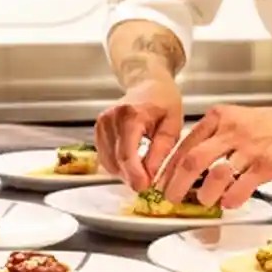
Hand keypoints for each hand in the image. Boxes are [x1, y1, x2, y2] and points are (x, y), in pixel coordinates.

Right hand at [94, 76, 183, 190]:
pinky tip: (132, 163)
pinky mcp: (98, 129)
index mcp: (131, 115)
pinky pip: (105, 157)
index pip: (127, 153)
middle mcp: (111, 119)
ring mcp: (101, 124)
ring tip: (143, 170)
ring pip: (109, 161)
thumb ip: (161, 150)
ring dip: (125, 172)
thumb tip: (151, 176)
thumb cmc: (164, 101)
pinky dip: (118, 166)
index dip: (134, 174)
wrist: (147, 83)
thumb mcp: (173, 124)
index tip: (145, 188)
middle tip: (148, 184)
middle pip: (117, 160)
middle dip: (132, 177)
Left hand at [157, 103, 271, 209]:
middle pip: (192, 160)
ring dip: (205, 194)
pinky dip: (230, 199)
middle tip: (171, 197)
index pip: (185, 144)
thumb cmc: (271, 126)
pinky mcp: (265, 165)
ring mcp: (249, 148)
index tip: (162, 181)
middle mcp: (231, 131)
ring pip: (215, 175)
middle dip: (177, 184)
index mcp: (220, 118)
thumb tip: (187, 164)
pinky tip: (228, 202)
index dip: (170, 167)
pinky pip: (240, 188)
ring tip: (204, 200)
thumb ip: (213, 137)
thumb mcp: (237, 120)